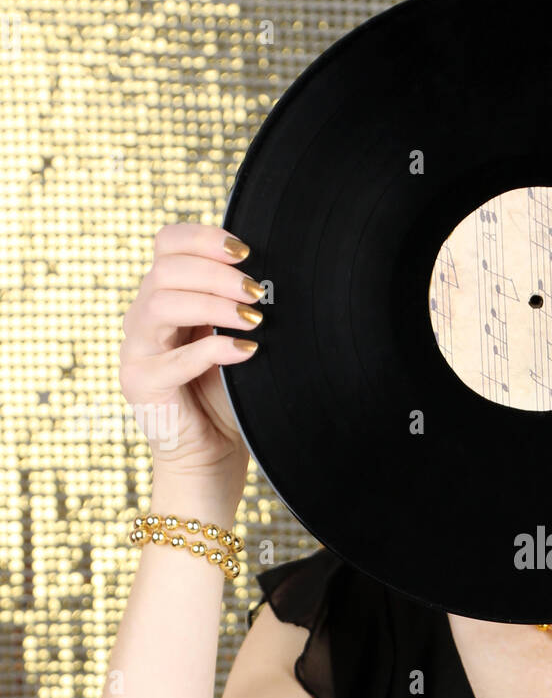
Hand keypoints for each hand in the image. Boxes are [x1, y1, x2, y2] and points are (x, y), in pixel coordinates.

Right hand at [118, 223, 265, 502]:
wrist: (210, 458)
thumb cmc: (226, 398)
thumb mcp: (233, 340)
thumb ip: (235, 307)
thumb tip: (268, 276)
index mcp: (163, 298)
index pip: (167, 245)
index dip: (202, 239)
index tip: (245, 251)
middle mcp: (142, 319)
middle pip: (165, 270)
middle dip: (216, 273)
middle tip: (256, 291)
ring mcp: (136, 351)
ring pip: (161, 304)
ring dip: (213, 304)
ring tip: (253, 319)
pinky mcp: (141, 385)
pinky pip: (174, 359)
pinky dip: (214, 349)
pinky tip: (247, 350)